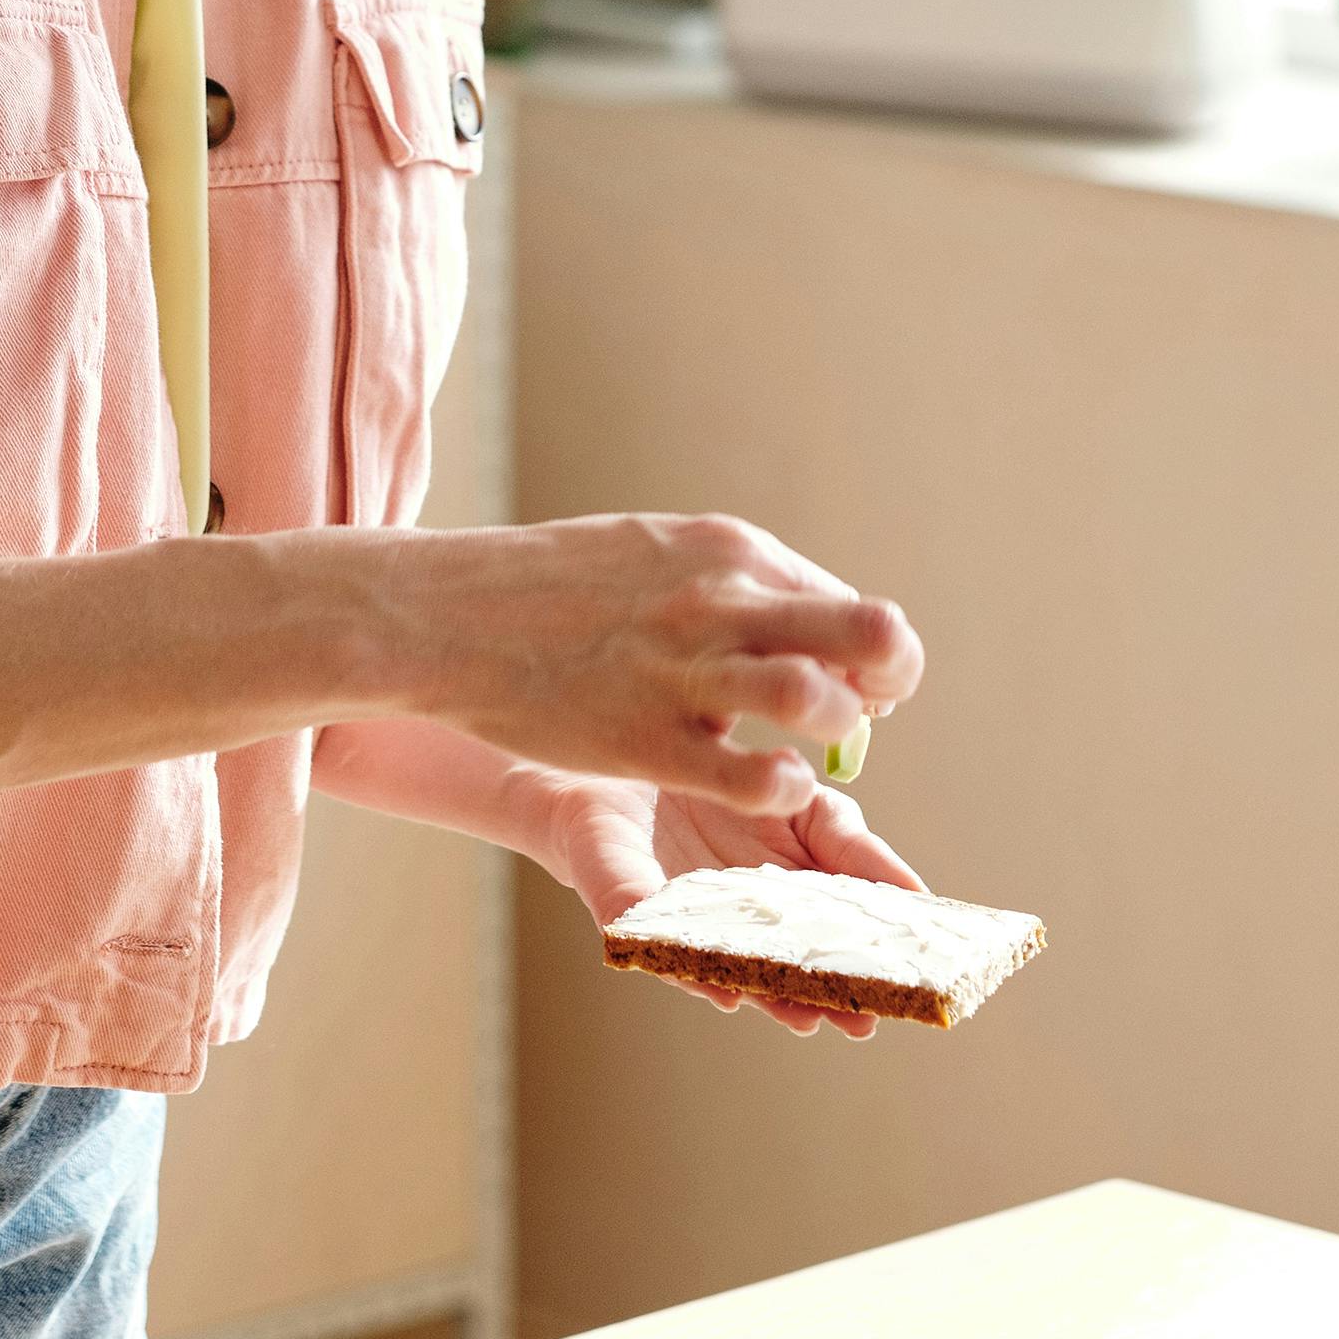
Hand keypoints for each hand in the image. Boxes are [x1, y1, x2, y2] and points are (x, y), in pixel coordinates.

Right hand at [367, 509, 919, 819]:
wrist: (447, 612)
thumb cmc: (552, 587)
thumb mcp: (657, 549)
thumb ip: (731, 583)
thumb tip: (803, 620)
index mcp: (730, 552)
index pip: (850, 604)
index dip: (870, 656)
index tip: (853, 683)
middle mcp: (722, 602)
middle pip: (870, 636)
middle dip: (891, 681)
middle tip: (866, 713)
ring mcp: (686, 672)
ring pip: (819, 704)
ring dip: (834, 736)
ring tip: (806, 756)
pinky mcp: (648, 739)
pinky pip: (756, 777)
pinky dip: (783, 788)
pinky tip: (767, 786)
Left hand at [546, 772, 930, 1043]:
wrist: (614, 746)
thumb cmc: (707, 775)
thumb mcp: (794, 798)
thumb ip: (842, 836)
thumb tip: (906, 888)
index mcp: (782, 889)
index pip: (834, 931)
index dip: (872, 956)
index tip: (917, 979)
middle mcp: (734, 916)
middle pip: (790, 967)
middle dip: (828, 994)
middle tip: (866, 1021)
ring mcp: (682, 919)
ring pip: (733, 970)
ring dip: (772, 997)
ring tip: (807, 1018)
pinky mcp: (628, 909)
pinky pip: (660, 946)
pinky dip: (694, 971)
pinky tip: (727, 991)